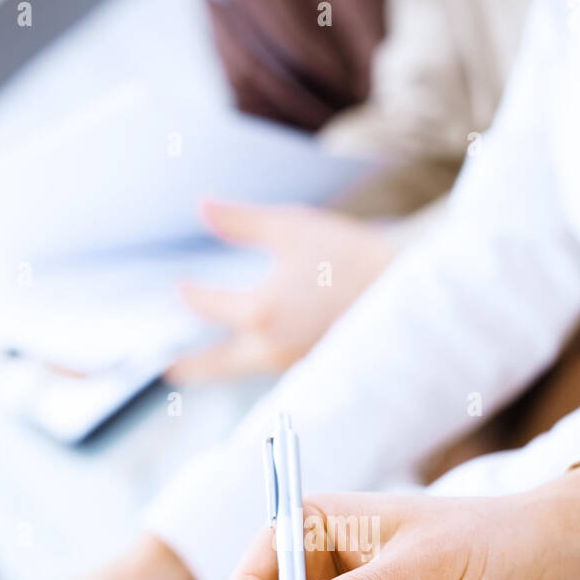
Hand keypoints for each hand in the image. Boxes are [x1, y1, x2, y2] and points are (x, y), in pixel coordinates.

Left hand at [167, 201, 393, 380]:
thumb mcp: (292, 228)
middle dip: (192, 366)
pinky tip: (257, 352)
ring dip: (224, 365)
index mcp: (258, 312)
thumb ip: (241, 221)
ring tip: (206, 364)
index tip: (182, 286)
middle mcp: (270, 347)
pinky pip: (273, 369)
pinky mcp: (315, 369)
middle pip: (217, 364)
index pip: (207, 305)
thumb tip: (201, 208)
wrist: (411, 291)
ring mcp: (293, 364)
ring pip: (246, 369)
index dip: (191, 294)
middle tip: (168, 371)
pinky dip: (256, 363)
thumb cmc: (350, 255)